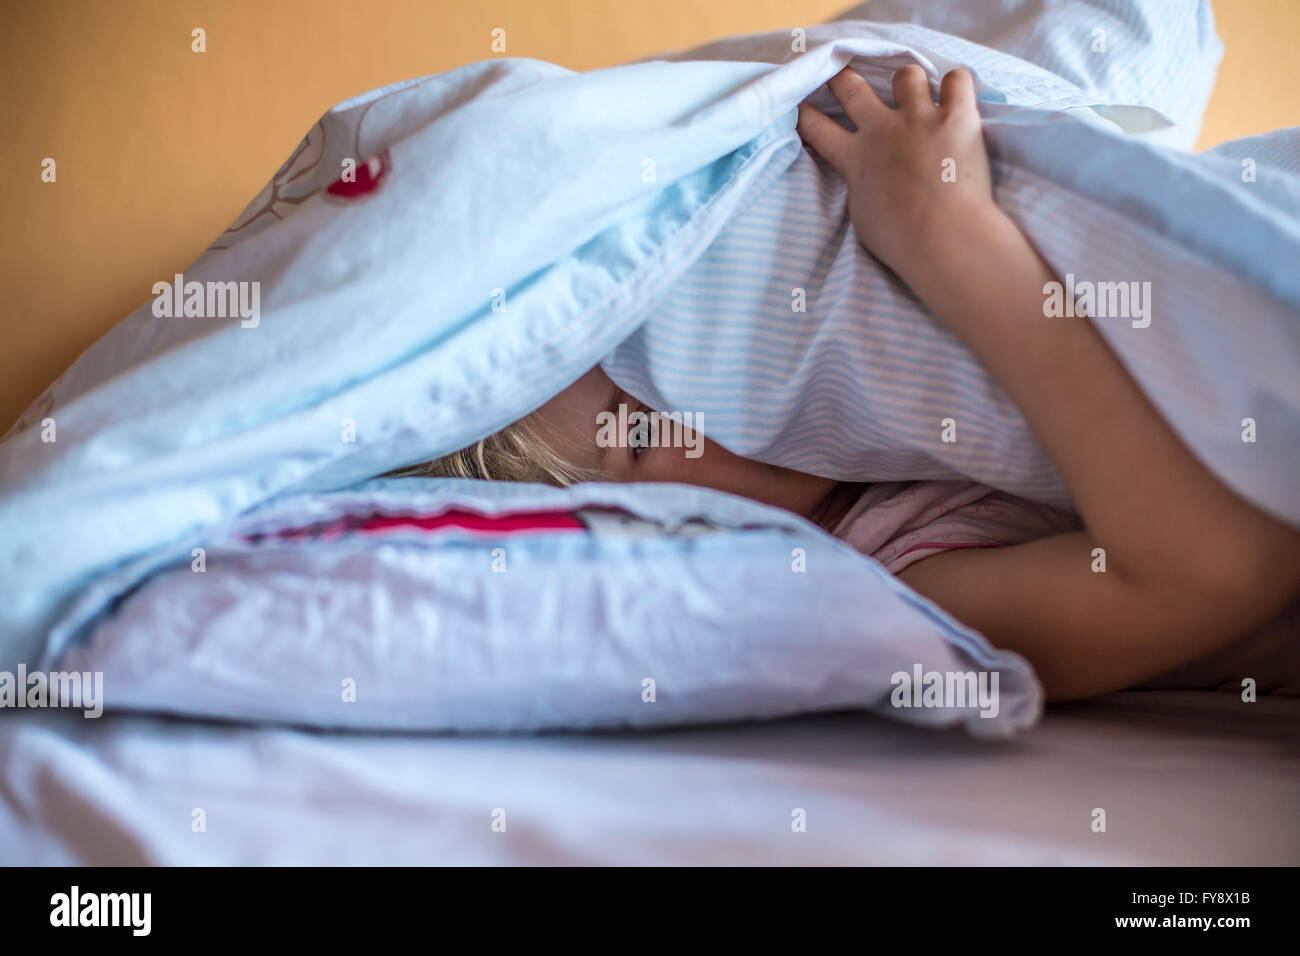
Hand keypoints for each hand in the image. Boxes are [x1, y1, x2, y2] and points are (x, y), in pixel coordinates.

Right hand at [797, 65, 994, 287]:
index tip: (800, 102)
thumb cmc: (900, 239)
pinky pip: (957, 79)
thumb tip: (867, 174)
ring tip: (917, 93)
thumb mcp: (862, 214)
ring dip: (909, 82)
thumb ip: (861, 184)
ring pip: (906, 75)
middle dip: (843, 77)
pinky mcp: (957, 116)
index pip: (817, 128)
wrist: (942, 237)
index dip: (804, 112)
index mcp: (854, 159)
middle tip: (843, 73)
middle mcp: (882, 130)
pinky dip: (957, 86)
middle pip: (852, 87)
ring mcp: (919, 118)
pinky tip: (957, 96)